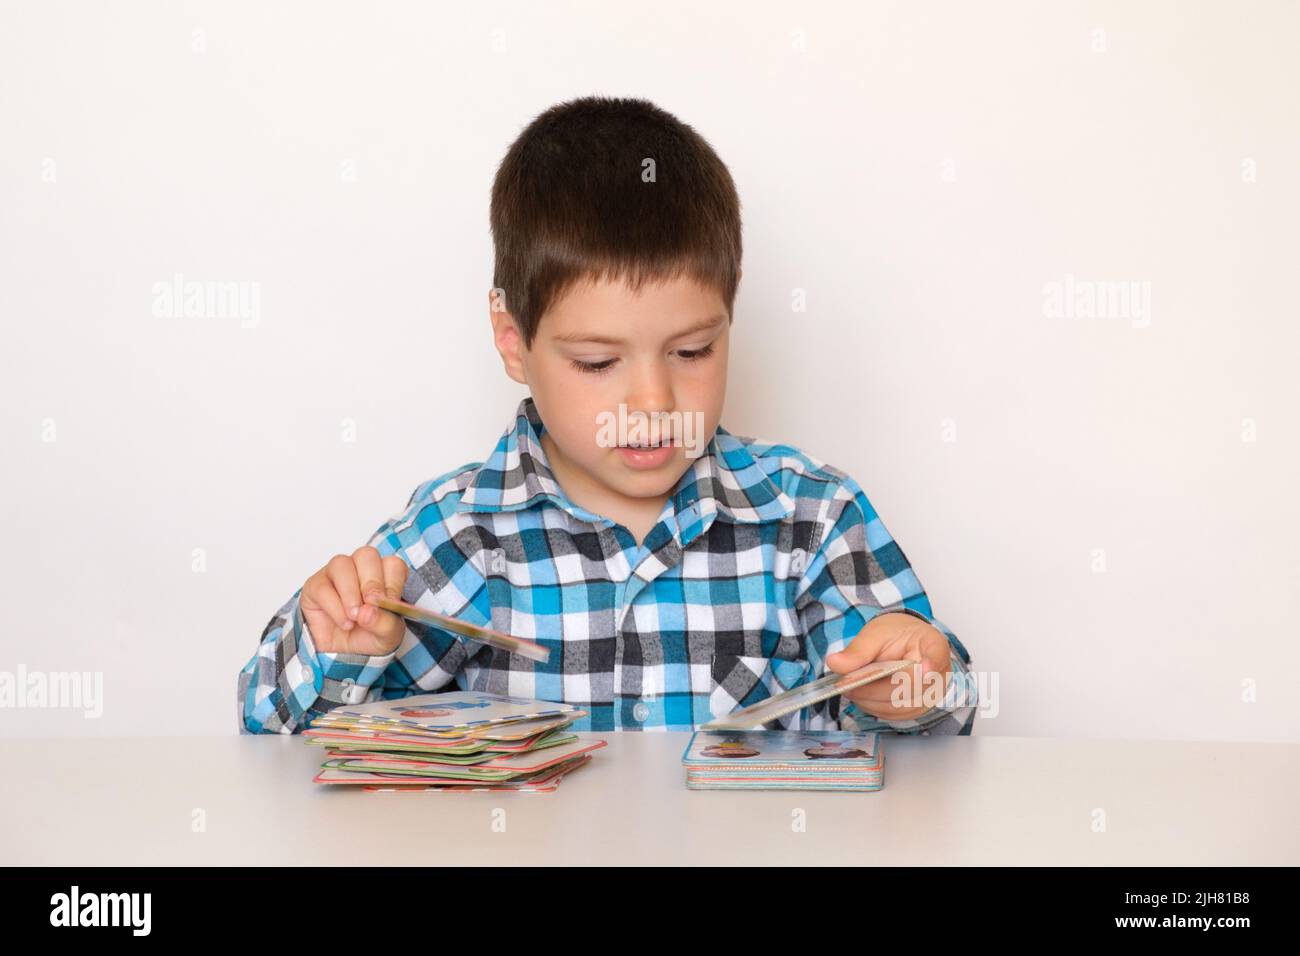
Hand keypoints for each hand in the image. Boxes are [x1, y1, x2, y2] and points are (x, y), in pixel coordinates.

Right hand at [301, 546, 408, 655]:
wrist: (345, 653)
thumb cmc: (370, 635)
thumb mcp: (388, 635)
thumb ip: (386, 623)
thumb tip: (368, 613)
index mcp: (384, 573)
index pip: (393, 563)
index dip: (394, 582)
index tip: (390, 604)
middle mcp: (360, 568)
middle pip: (366, 555)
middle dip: (371, 583)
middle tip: (371, 605)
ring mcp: (336, 574)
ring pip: (341, 564)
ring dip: (350, 592)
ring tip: (355, 616)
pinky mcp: (315, 586)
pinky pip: (322, 587)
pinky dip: (335, 607)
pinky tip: (344, 623)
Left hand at [825, 612, 950, 720]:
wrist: (903, 645)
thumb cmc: (895, 636)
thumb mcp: (875, 634)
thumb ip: (857, 650)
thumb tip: (835, 663)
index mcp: (932, 643)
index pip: (937, 653)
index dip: (932, 663)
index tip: (925, 670)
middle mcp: (939, 672)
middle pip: (909, 687)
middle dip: (873, 688)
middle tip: (845, 684)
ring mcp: (931, 694)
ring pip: (900, 706)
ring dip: (870, 701)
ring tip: (850, 689)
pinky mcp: (918, 709)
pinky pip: (895, 715)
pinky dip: (874, 707)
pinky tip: (862, 696)